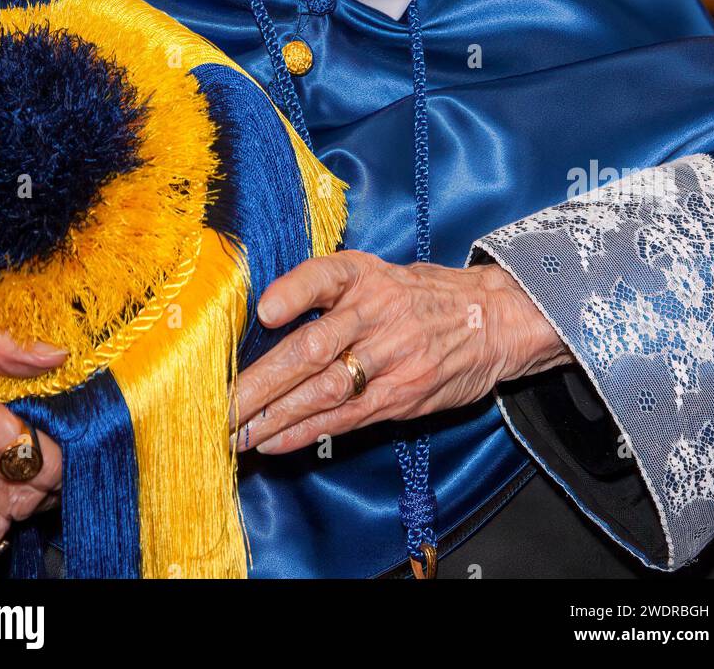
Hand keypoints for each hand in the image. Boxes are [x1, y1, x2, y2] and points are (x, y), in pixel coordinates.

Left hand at [230, 251, 570, 454]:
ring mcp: (392, 356)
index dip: (294, 292)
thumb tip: (268, 322)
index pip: (326, 275)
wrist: (494, 319)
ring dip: (275, 414)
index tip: (265, 311)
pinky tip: (273, 441)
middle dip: (260, 380)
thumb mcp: (384, 273)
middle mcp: (378, 312)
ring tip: (235, 431)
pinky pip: (347, 416)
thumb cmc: (424, 296)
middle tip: (218, 403)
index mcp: (367, 275)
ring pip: (325, 388)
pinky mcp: (403, 394)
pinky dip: (306, 431)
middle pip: (312, 347)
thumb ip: (334, 294)